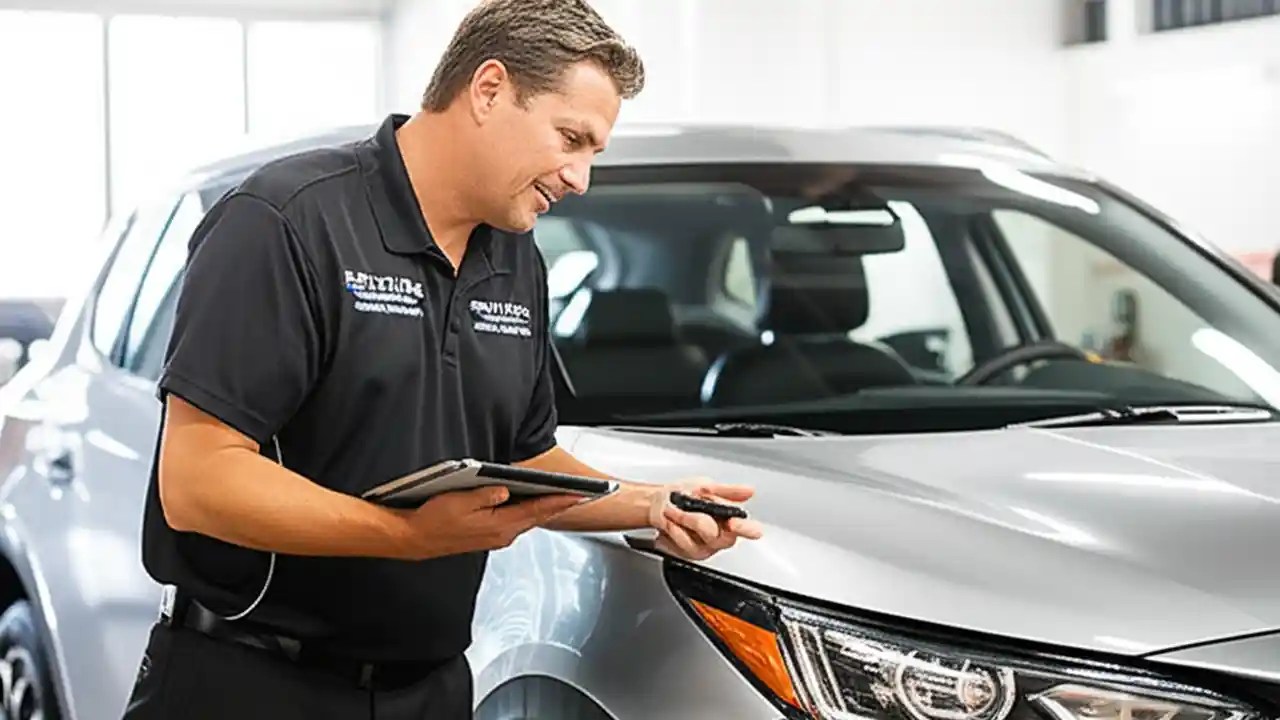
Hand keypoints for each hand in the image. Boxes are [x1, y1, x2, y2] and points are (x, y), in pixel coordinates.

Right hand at [399, 486, 582, 559]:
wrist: (414, 538)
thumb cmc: (433, 520)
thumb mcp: (459, 500)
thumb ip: (486, 495)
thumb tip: (506, 490)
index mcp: (498, 525)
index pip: (537, 510)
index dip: (560, 500)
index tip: (579, 494)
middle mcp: (501, 535)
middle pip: (538, 517)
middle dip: (559, 505)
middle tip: (580, 494)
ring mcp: (495, 538)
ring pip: (528, 520)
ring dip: (545, 509)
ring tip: (562, 496)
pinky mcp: (488, 536)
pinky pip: (516, 523)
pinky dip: (529, 513)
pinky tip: (531, 505)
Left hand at [647, 478, 763, 560]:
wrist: (656, 504)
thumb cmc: (681, 496)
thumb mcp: (704, 486)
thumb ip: (727, 491)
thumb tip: (749, 490)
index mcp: (730, 519)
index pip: (750, 529)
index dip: (746, 529)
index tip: (734, 522)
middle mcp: (720, 537)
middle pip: (722, 539)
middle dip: (700, 521)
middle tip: (686, 506)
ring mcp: (705, 548)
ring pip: (700, 544)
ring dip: (682, 523)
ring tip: (671, 510)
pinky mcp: (690, 555)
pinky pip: (684, 548)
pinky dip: (674, 532)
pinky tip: (670, 523)